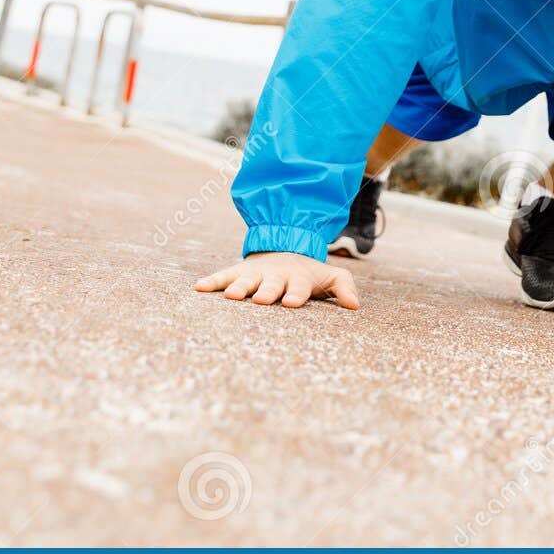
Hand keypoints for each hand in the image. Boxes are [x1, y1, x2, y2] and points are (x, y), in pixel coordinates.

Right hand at [194, 252, 359, 309]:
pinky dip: (211, 281)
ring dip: (238, 287)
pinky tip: (198, 287)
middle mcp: (275, 275)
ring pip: (245, 280)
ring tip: (231, 296)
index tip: (291, 303)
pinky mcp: (238, 272)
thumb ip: (343, 287)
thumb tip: (355, 306)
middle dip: (265, 291)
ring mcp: (255, 273)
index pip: (298, 288)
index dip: (295, 295)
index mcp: (297, 279)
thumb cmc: (308, 273)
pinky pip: (223, 276)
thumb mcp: (329, 277)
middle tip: (259, 300)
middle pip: (270, 285)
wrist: (285, 247)